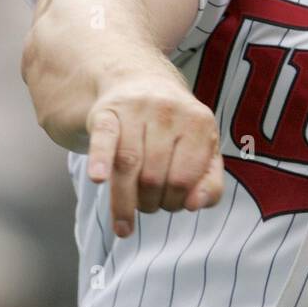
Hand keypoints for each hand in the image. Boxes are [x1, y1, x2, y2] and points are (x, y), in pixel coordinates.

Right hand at [85, 70, 223, 238]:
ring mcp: (136, 109)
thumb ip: (210, 183)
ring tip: (123, 225)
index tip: (169, 206)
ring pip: (128, 165)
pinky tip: (97, 179)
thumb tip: (194, 204)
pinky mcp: (107, 111)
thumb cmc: (175, 129)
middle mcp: (169, 111)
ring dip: (124, 202)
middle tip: (148, 206)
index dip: (176, 202)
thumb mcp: (204, 150)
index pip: (185, 179)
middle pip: (154, 176)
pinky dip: (99, 160)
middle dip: (150, 203)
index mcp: (199, 122)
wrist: (141, 82)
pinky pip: (103, 138)